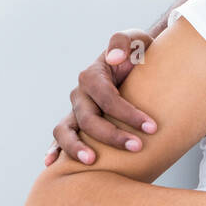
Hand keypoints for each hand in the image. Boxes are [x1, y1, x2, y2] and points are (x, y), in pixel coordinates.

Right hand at [45, 29, 158, 165]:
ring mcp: (75, 111)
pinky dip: (55, 151)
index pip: (107, 98)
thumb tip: (114, 58)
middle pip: (88, 118)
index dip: (128, 113)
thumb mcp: (136, 40)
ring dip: (76, 147)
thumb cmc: (138, 53)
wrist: (136, 64)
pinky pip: (60, 139)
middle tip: (138, 147)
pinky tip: (53, 165)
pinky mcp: (76, 124)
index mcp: (93, 76)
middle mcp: (80, 95)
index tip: (152, 127)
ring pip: (65, 130)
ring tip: (92, 161)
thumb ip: (123, 41)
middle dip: (112, 135)